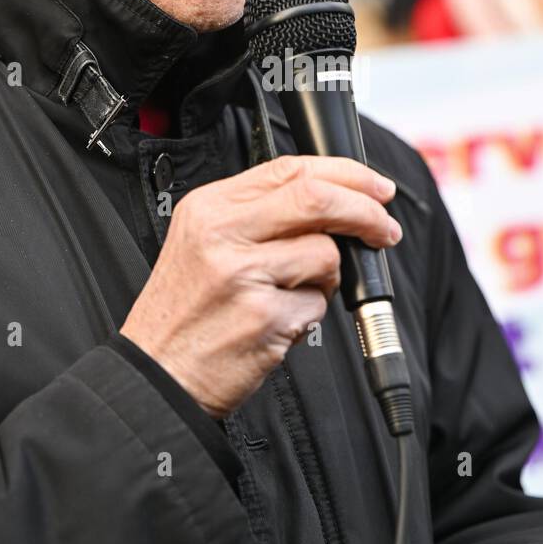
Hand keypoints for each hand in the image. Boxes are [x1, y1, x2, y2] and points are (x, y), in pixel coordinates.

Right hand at [121, 153, 399, 417]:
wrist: (157, 374)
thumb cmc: (185, 313)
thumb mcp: (202, 243)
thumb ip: (259, 215)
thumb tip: (335, 202)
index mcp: (209, 208)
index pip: (290, 168)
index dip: (346, 173)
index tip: (375, 188)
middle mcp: (222, 235)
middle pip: (317, 199)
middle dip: (366, 211)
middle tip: (385, 228)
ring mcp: (243, 276)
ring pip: (326, 255)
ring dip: (328, 278)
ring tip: (295, 294)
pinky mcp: (264, 318)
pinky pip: (317, 306)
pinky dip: (310, 316)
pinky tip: (279, 323)